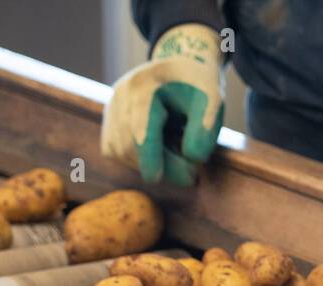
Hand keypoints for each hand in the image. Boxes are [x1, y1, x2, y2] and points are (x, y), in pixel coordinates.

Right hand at [101, 23, 223, 186]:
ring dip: (149, 163)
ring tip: (177, 153)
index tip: (155, 178)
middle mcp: (122, 94)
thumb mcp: (212, 101)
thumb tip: (193, 158)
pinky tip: (159, 151)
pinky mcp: (109, 120)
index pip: (141, 126)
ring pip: (120, 151)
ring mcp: (111, 106)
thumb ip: (206, 129)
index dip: (147, 155)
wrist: (181, 70)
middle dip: (159, 166)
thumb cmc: (198, 88)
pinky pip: (116, 151)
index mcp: (146, 85)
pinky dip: (137, 159)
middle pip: (129, 144)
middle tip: (191, 174)